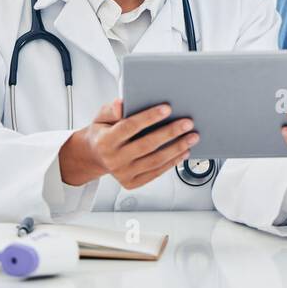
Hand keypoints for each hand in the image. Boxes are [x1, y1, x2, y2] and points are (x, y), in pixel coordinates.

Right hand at [59, 100, 195, 188]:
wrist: (94, 155)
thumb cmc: (103, 132)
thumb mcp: (101, 116)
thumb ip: (111, 109)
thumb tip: (121, 104)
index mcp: (105, 140)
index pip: (129, 127)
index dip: (149, 117)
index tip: (167, 108)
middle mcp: (113, 159)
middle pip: (146, 145)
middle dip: (170, 133)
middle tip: (187, 123)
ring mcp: (122, 173)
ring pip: (154, 161)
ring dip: (176, 148)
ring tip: (192, 137)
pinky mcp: (131, 183)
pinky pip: (155, 172)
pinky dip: (172, 162)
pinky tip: (184, 151)